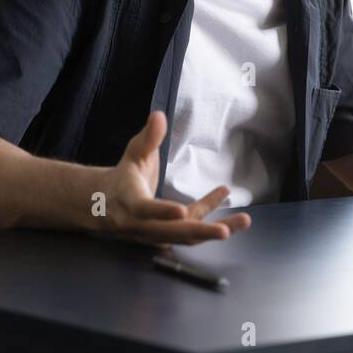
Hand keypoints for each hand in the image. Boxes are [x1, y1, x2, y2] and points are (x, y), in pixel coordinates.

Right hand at [103, 110, 252, 244]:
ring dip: (214, 231)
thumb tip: (158, 115)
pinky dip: (212, 221)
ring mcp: (155, 234)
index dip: (162, 212)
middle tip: (224, 231)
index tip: (181, 212)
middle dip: (199, 232)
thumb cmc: (124, 175)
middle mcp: (141, 224)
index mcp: (129, 202)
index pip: (144, 209)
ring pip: (186, 237)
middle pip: (170, 232)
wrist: (108, 204)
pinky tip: (230, 205)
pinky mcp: (168, 236)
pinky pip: (192, 232)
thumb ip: (148, 137)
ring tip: (243, 221)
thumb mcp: (134, 153)